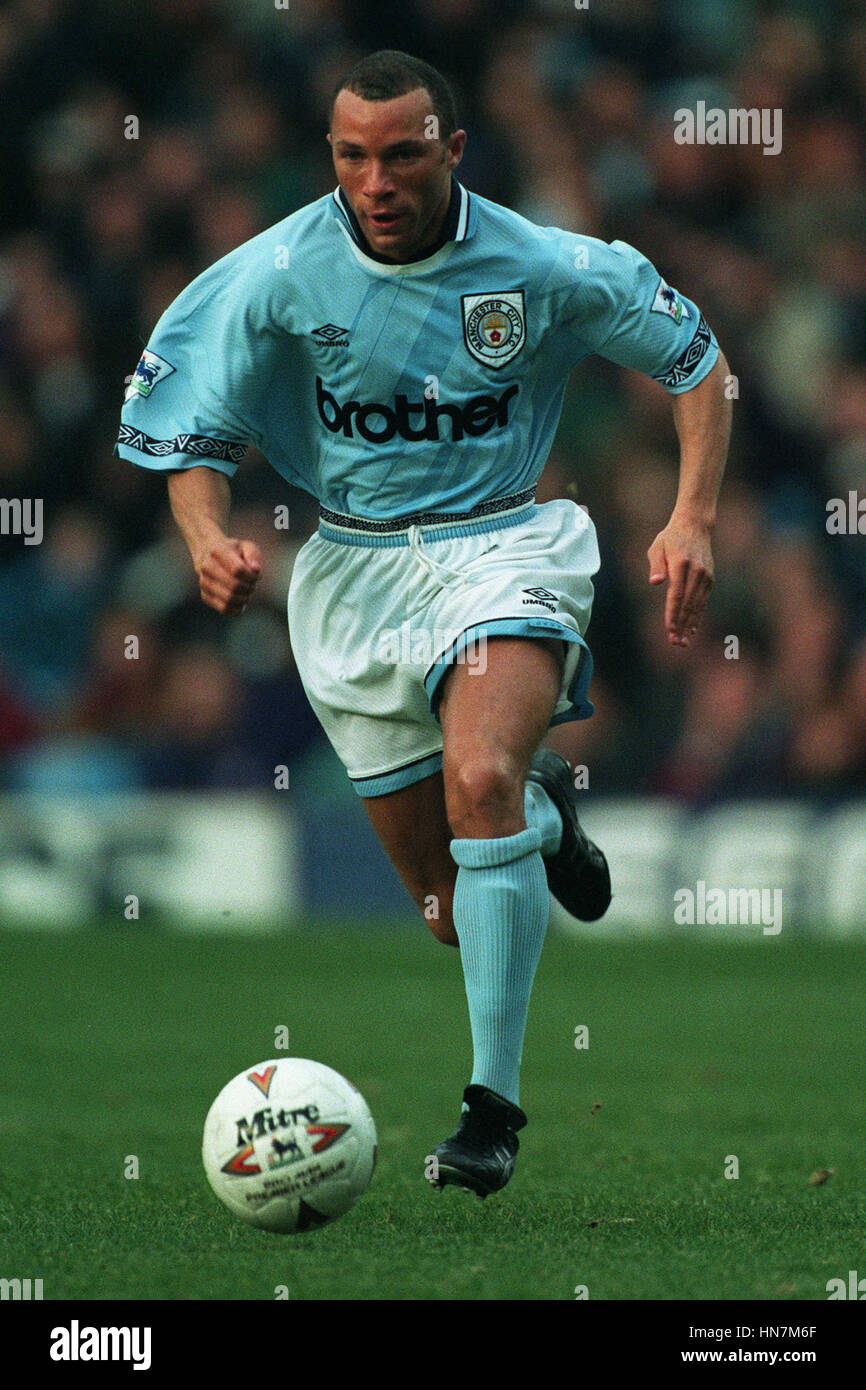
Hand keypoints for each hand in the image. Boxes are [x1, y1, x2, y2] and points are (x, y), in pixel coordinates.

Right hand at [195, 537, 262, 615]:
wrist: (208, 555)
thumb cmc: (233, 552)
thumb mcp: (246, 546)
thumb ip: (253, 555)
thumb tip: (256, 570)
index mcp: (217, 552)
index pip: (238, 570)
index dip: (252, 576)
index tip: (256, 574)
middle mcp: (206, 567)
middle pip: (234, 586)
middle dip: (249, 588)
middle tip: (252, 584)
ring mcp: (204, 583)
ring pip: (229, 599)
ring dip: (244, 598)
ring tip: (247, 591)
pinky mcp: (205, 596)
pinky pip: (224, 609)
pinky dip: (237, 608)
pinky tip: (241, 600)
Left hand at [647, 514, 713, 646]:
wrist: (695, 526)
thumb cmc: (670, 538)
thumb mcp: (657, 547)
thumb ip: (656, 565)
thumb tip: (655, 582)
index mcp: (681, 564)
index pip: (676, 595)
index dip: (672, 614)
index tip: (669, 630)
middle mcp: (696, 571)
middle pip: (688, 604)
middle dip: (681, 625)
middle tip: (676, 643)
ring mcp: (705, 575)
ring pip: (697, 605)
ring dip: (690, 625)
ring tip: (683, 642)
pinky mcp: (710, 578)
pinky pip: (703, 601)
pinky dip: (698, 615)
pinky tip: (693, 629)